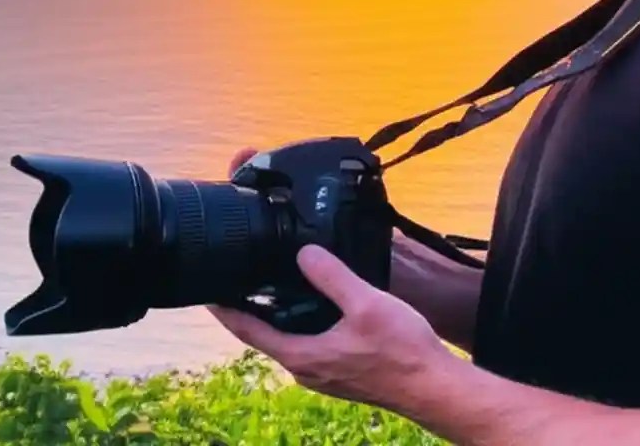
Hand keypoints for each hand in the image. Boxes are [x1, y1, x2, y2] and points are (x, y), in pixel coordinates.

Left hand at [206, 243, 455, 407]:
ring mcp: (324, 375)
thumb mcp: (365, 304)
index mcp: (302, 355)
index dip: (224, 310)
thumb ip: (332, 277)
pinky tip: (318, 307)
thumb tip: (304, 253)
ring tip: (274, 286)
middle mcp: (306, 369)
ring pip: (289, 340)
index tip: (206, 292)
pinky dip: (302, 324)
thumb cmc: (402, 352)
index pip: (248, 330)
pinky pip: (310, 345)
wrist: (433, 388)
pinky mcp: (341, 373)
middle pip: (265, 336)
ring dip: (278, 316)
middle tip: (240, 278)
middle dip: (251, 309)